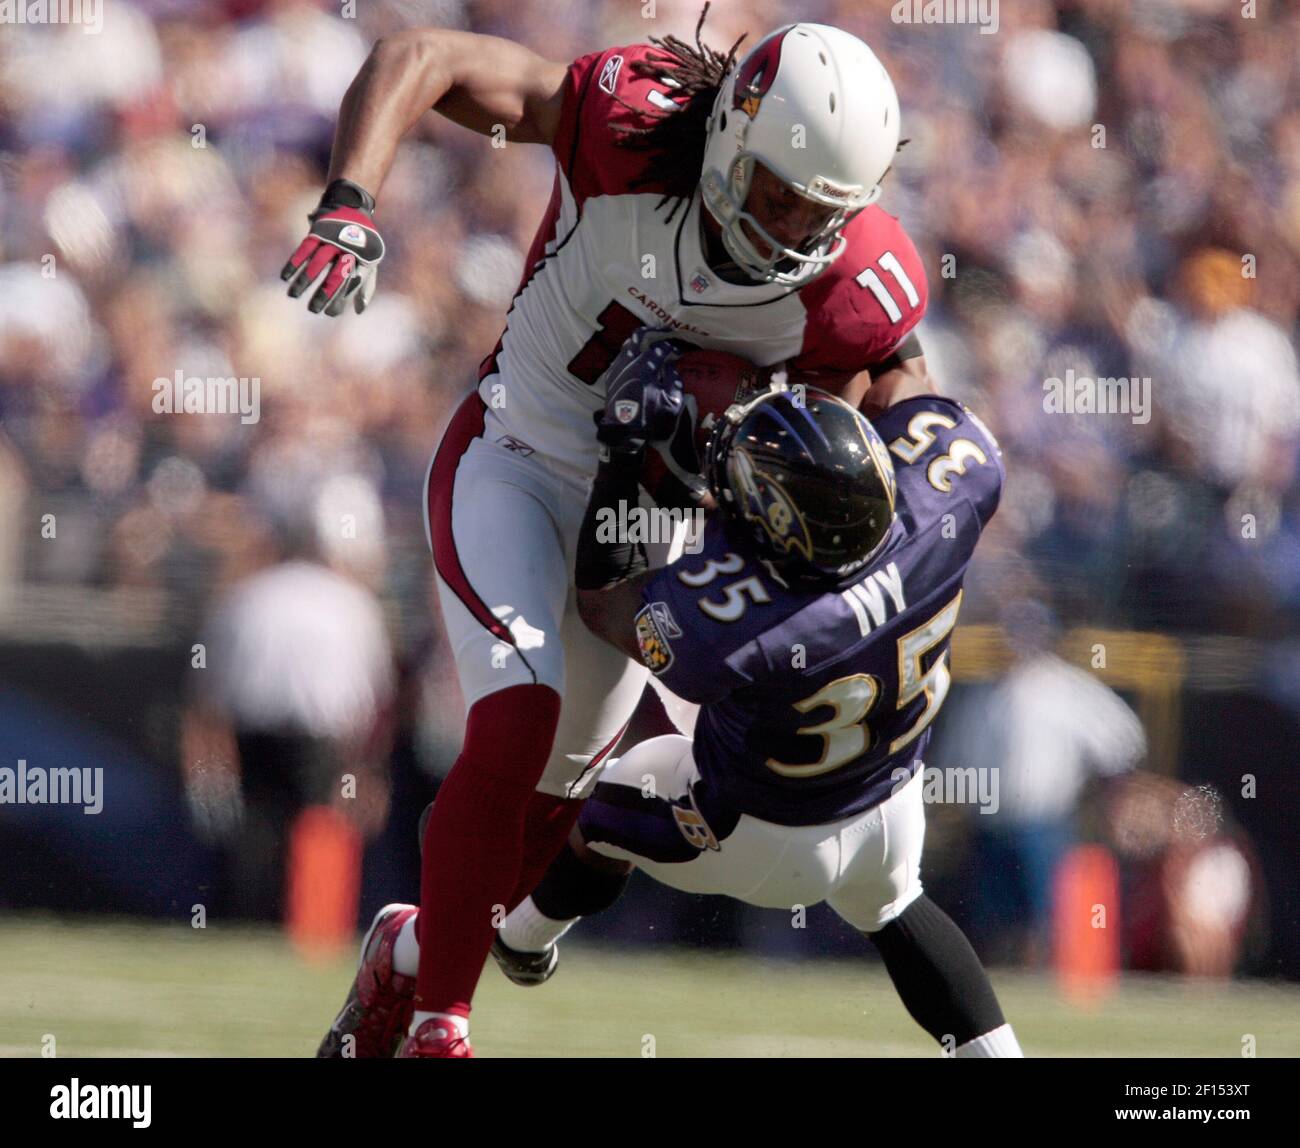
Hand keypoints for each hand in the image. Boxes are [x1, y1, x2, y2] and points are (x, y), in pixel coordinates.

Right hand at [281, 179, 384, 315]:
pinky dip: (294, 262)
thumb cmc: (361, 242)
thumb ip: (366, 286)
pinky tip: (285, 276)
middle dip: (324, 294)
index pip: (352, 284)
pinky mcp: (318, 231)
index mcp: (363, 259)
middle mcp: (348, 250)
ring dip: (304, 280)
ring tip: (293, 295)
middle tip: (313, 310)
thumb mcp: (370, 261)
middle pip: (336, 276)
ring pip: (317, 263)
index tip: (331, 313)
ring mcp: (332, 240)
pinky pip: (304, 249)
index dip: (341, 299)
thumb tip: (359, 311)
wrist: (352, 206)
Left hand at [596, 327, 685, 455]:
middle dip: (651, 332)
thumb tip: (670, 367)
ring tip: (650, 346)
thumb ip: (674, 380)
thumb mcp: (672, 403)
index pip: (659, 348)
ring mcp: (616, 369)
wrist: (624, 434)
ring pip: (626, 346)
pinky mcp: (610, 378)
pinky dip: (630, 355)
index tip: (677, 352)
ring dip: (639, 343)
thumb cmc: (651, 419)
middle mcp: (628, 364)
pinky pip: (620, 359)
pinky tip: (637, 361)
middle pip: (637, 337)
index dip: (670, 347)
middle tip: (662, 333)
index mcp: (644, 368)